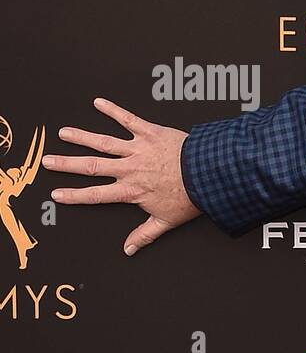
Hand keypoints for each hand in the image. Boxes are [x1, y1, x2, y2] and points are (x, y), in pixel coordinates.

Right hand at [41, 98, 200, 255]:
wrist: (209, 174)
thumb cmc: (191, 197)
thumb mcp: (166, 221)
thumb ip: (145, 234)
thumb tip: (129, 250)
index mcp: (131, 190)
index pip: (96, 195)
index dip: (74, 195)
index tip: (56, 193)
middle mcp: (129, 169)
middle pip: (91, 166)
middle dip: (67, 164)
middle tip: (47, 161)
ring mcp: (138, 149)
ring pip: (103, 142)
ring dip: (82, 136)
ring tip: (63, 133)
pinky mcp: (150, 133)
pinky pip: (128, 119)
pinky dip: (113, 110)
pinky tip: (99, 102)